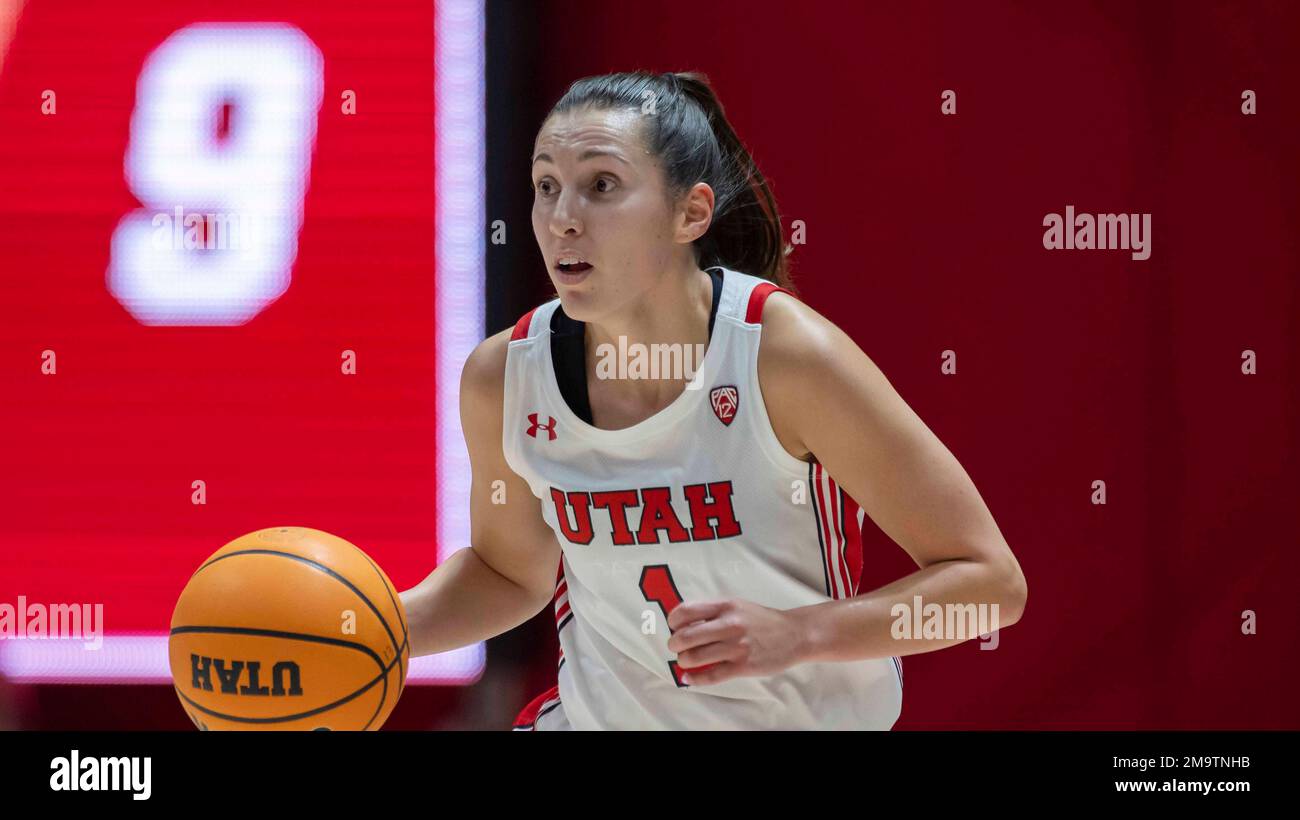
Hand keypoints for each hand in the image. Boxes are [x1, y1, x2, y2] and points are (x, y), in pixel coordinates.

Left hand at [665, 598, 809, 685]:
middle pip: (686, 636)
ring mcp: (737, 646)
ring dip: (684, 661)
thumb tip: (682, 623)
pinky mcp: (743, 666)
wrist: (794, 634)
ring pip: (695, 657)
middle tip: (676, 647)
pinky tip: (689, 678)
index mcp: (726, 605)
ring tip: (685, 660)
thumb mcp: (737, 605)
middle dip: (675, 644)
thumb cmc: (761, 620)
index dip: (673, 621)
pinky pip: (711, 675)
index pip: (686, 611)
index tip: (674, 627)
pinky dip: (695, 679)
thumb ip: (712, 612)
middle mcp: (730, 624)